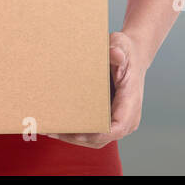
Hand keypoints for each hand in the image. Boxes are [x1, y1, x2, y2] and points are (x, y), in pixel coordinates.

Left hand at [43, 31, 143, 148]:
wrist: (134, 56)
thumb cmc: (127, 51)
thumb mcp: (122, 44)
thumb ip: (118, 48)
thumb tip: (115, 54)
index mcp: (131, 100)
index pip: (118, 126)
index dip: (98, 133)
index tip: (77, 132)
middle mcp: (129, 117)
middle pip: (102, 138)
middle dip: (77, 137)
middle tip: (53, 129)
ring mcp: (120, 122)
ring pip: (96, 140)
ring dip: (73, 137)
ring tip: (50, 129)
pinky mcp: (111, 121)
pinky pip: (94, 134)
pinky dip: (77, 132)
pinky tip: (59, 126)